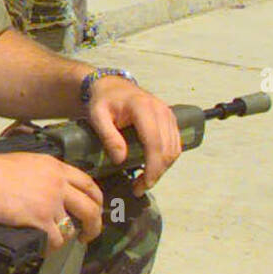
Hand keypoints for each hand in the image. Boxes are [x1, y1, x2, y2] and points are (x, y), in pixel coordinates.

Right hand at [0, 151, 105, 250]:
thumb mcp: (26, 163)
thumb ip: (43, 173)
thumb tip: (45, 186)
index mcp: (56, 168)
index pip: (88, 183)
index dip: (96, 199)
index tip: (95, 209)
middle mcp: (59, 184)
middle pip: (90, 207)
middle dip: (94, 224)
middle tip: (89, 234)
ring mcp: (51, 202)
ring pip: (72, 226)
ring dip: (68, 238)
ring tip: (59, 243)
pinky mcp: (40, 219)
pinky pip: (56, 239)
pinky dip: (52, 248)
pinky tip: (45, 250)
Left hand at [85, 76, 182, 194]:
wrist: (112, 86)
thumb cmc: (103, 101)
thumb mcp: (97, 116)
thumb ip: (108, 136)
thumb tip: (120, 159)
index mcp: (143, 108)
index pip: (154, 142)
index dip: (152, 166)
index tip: (144, 183)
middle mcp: (161, 110)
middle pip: (167, 148)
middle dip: (157, 172)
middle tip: (140, 187)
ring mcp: (168, 114)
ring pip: (174, 148)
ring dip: (163, 168)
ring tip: (144, 181)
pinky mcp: (171, 119)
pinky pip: (175, 143)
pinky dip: (167, 159)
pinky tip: (153, 168)